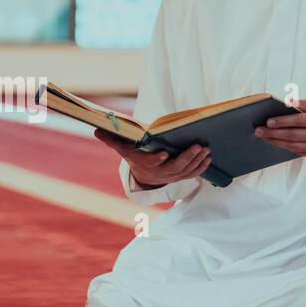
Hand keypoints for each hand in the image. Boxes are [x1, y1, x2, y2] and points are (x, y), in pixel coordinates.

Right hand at [94, 128, 211, 189]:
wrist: (144, 177)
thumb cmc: (136, 157)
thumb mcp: (123, 149)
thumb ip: (112, 139)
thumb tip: (96, 129)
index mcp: (145, 164)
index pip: (151, 163)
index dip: (157, 159)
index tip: (164, 154)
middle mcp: (159, 173)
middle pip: (174, 168)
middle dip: (187, 158)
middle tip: (198, 146)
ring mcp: (171, 176)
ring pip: (186, 171)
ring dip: (197, 161)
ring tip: (206, 150)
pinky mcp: (180, 177)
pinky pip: (192, 174)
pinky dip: (201, 167)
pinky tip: (208, 158)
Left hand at [255, 95, 305, 159]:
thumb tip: (289, 102)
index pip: (298, 121)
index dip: (282, 122)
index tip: (269, 121)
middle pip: (292, 135)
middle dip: (274, 133)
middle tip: (259, 131)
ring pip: (293, 146)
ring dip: (277, 142)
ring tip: (264, 137)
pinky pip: (299, 152)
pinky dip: (286, 148)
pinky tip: (277, 143)